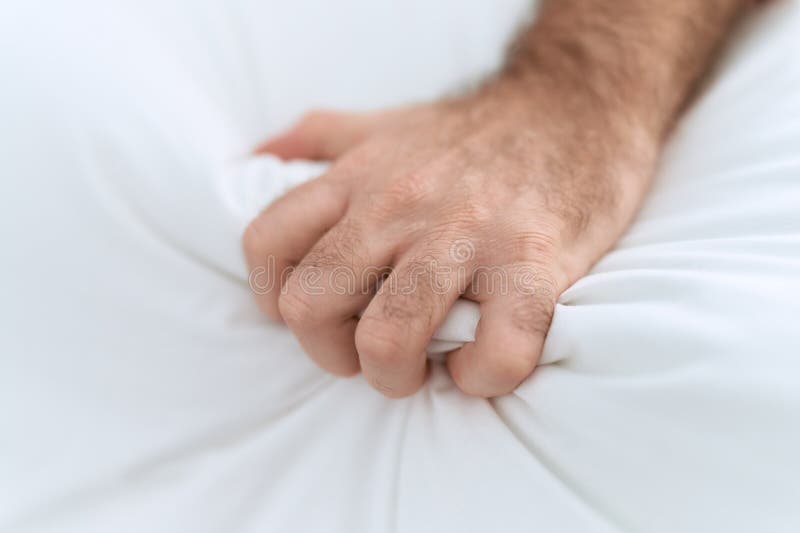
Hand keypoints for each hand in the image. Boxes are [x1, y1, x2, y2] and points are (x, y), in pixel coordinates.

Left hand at [243, 79, 657, 397]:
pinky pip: (495, 354)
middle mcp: (399, 205)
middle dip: (329, 353)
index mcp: (358, 176)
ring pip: (388, 338)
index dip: (274, 298)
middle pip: (311, 305)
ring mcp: (466, 235)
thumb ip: (319, 136)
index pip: (267, 246)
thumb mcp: (384, 121)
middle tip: (366, 352)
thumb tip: (257, 154)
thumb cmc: (475, 132)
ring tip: (420, 370)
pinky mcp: (532, 264)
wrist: (576, 104)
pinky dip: (481, 378)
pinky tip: (482, 364)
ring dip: (393, 377)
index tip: (317, 313)